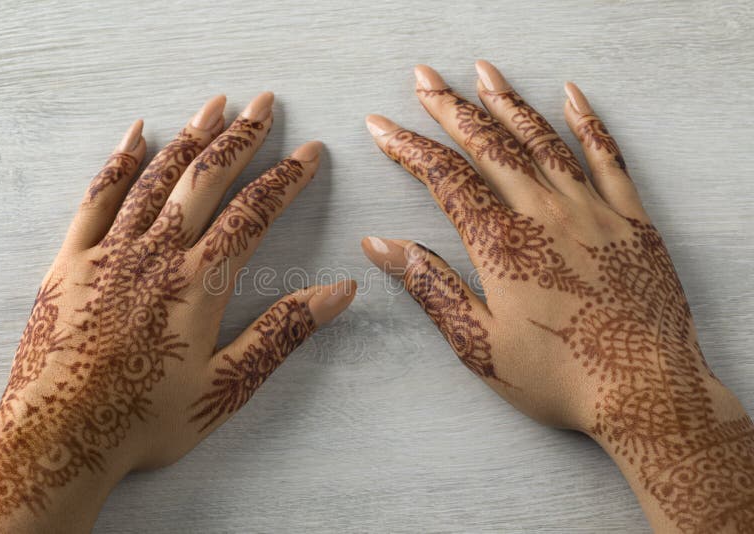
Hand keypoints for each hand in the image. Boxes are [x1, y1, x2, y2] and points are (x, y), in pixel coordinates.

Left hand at [0, 93, 354, 531]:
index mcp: (200, 281)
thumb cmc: (147, 417)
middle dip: (240, 137)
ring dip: (190, 138)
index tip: (310, 151)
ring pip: (157, 178)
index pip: (254, 212)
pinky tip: (136, 135)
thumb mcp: (229, 384)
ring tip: (215, 106)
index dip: (286, 178)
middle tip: (265, 103)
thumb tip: (342, 291)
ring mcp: (111, 251)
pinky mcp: (72, 260)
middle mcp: (158, 252)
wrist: (60, 437)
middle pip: (207, 179)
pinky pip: (98, 197)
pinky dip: (120, 162)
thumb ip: (283, 331)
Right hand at [362, 62, 753, 532]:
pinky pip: (607, 155)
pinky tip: (571, 95)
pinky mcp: (631, 218)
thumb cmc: (559, 376)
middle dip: (451, 107)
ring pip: (542, 139)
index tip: (382, 125)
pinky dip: (587, 121)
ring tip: (482, 72)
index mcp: (502, 243)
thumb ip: (430, 286)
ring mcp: (592, 209)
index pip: (445, 178)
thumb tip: (379, 244)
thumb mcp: (479, 342)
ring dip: (508, 102)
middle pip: (489, 145)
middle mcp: (545, 212)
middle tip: (424, 77)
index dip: (409, 147)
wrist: (646, 393)